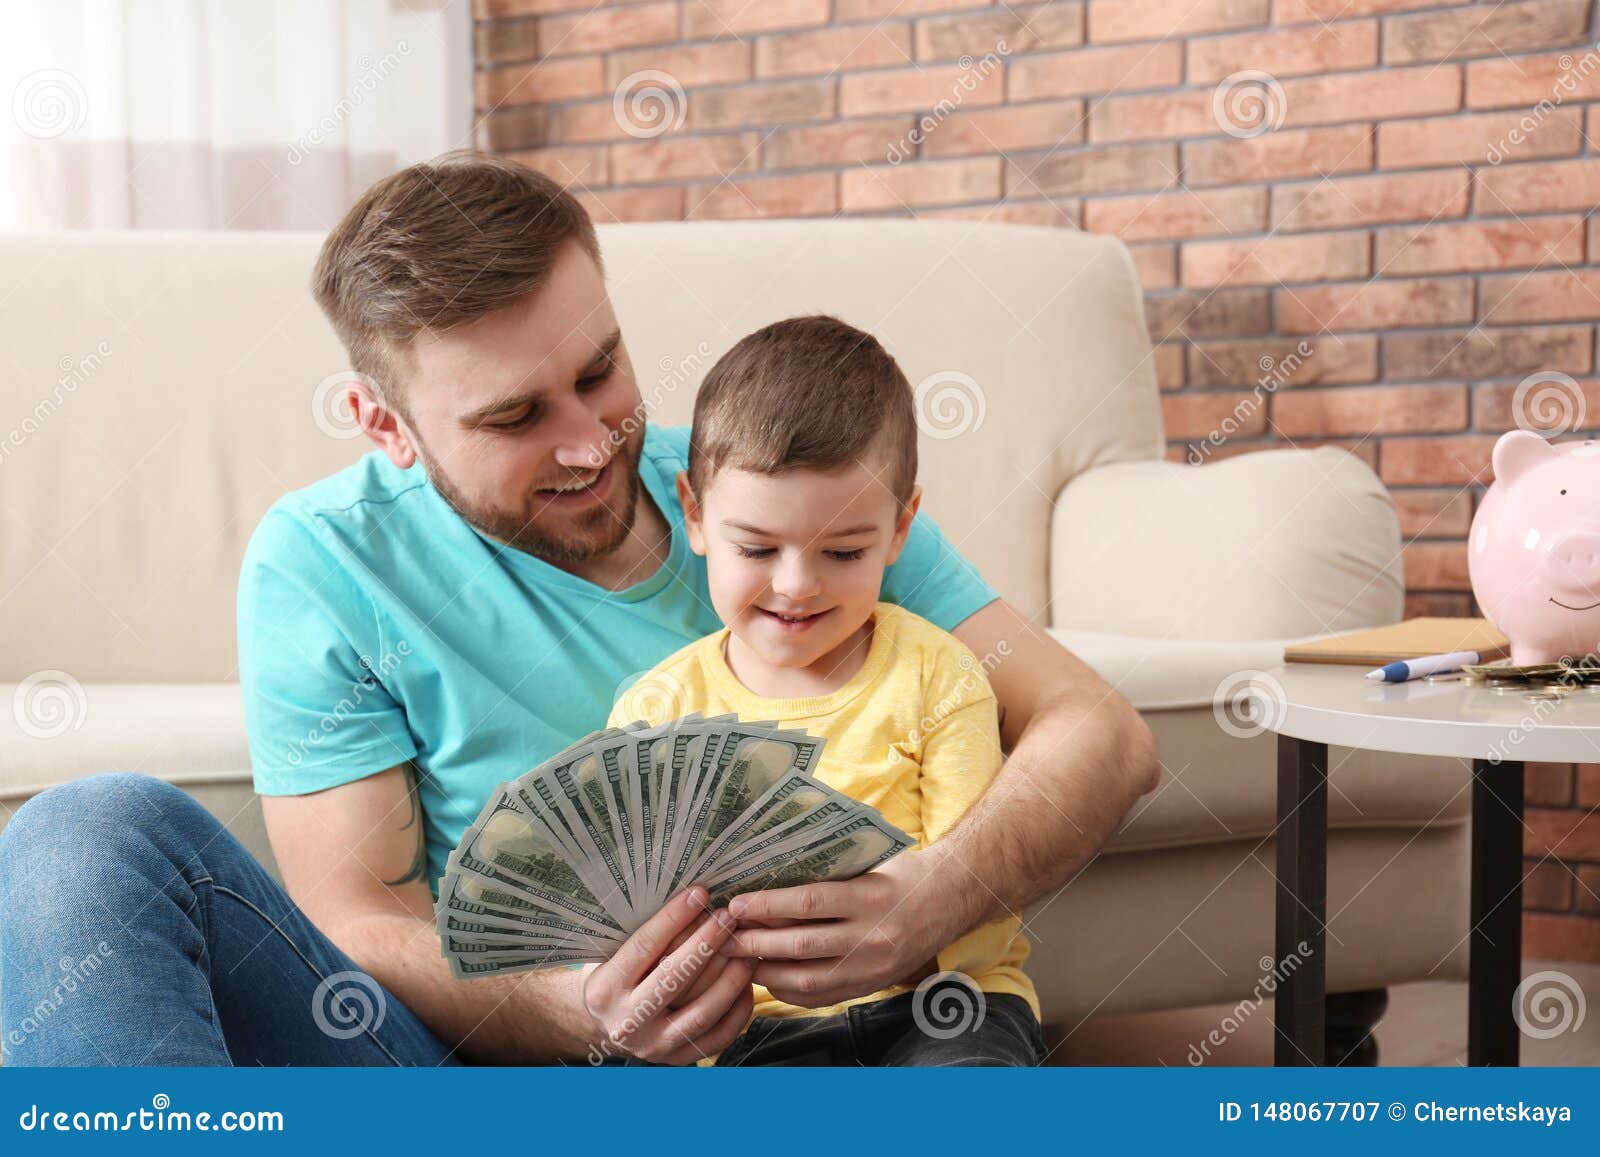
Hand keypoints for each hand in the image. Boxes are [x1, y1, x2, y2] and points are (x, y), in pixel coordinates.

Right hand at [581, 886, 756, 1064]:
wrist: (600, 1027)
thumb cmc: (613, 977)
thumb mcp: (612, 954)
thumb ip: (644, 935)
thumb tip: (690, 899)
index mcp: (605, 990)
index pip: (644, 947)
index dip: (674, 918)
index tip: (699, 894)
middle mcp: (627, 1022)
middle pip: (675, 978)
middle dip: (706, 943)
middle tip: (728, 916)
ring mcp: (653, 1046)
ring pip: (702, 1012)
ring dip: (730, 976)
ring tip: (747, 947)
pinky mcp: (676, 1060)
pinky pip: (717, 1036)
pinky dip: (738, 1009)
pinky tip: (747, 982)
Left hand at [720, 850, 956, 1008]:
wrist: (951, 899)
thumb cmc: (902, 874)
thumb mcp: (866, 866)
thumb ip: (824, 877)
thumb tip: (767, 884)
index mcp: (869, 897)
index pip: (808, 903)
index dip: (768, 905)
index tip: (737, 904)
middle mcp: (872, 936)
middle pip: (802, 945)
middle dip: (757, 942)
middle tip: (725, 936)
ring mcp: (873, 966)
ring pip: (809, 978)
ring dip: (767, 970)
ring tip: (740, 958)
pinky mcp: (872, 985)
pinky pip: (823, 996)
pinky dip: (790, 990)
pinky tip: (769, 977)